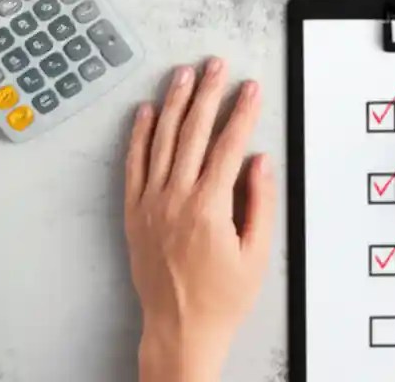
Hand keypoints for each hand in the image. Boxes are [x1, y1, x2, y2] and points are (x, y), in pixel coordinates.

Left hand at [124, 58, 275, 381]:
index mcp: (209, 208)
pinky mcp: (135, 213)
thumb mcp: (256, 253)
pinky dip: (138, 135)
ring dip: (173, 103)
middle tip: (216, 66)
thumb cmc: (220, 298)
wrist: (180, 329)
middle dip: (207, 93)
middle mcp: (176, 200)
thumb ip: (260, 202)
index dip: (242, 112)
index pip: (228, 145)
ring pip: (161, 141)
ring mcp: (151, 204)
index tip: (250, 88)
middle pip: (192, 133)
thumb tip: (260, 162)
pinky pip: (133, 165)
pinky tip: (144, 112)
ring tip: (183, 75)